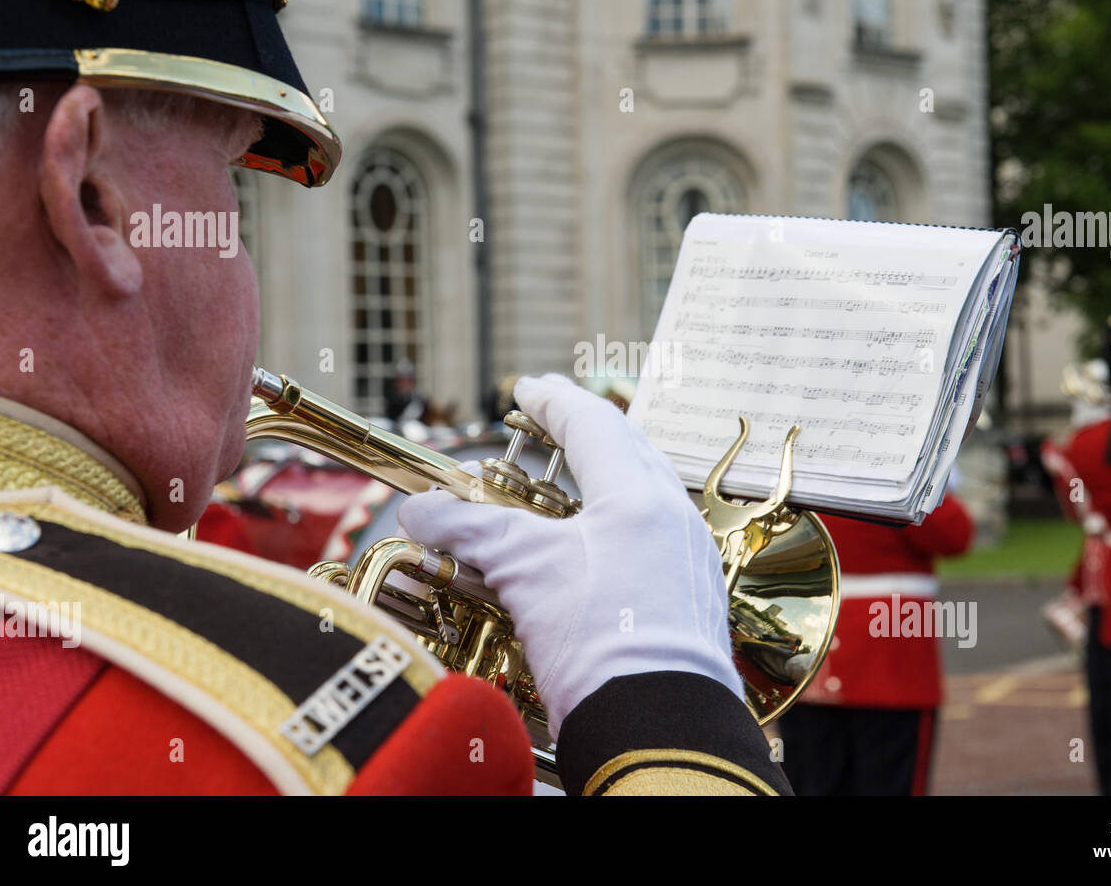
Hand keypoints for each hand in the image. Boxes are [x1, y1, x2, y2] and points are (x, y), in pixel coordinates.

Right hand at [397, 374, 740, 735]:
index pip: (593, 425)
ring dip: (610, 475)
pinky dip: (624, 520)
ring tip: (576, 474)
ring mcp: (691, 557)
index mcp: (638, 495)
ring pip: (648, 494)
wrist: (656, 723)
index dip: (553, 402)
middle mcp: (674, 516)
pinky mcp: (693, 597)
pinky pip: (657, 535)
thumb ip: (470, 530)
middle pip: (631, 450)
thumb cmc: (597, 640)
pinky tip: (604, 540)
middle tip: (554, 418)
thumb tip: (417, 511)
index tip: (527, 388)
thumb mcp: (524, 572)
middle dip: (588, 430)